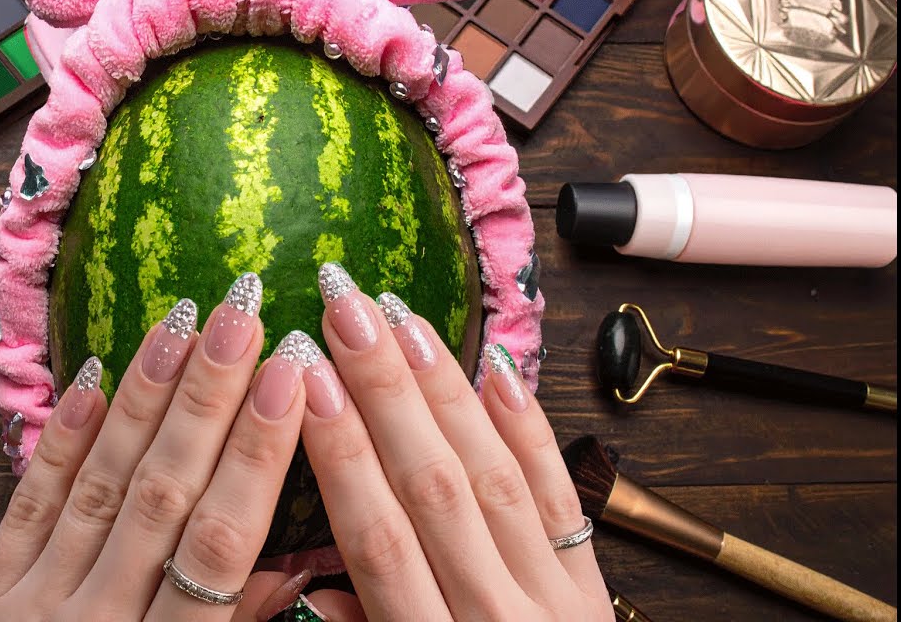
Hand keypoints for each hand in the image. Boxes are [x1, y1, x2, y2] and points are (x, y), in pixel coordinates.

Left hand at [0, 273, 316, 620]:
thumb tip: (297, 567)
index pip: (219, 542)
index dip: (257, 457)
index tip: (290, 380)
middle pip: (162, 495)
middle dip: (207, 401)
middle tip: (242, 317)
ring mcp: (34, 606)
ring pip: (101, 487)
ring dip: (143, 400)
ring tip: (182, 323)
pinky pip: (30, 506)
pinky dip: (62, 441)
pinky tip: (89, 377)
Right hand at [258, 263, 611, 620]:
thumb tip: (306, 588)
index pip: (378, 538)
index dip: (340, 457)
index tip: (307, 382)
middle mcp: (496, 619)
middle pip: (434, 488)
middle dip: (386, 392)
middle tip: (347, 309)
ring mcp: (555, 602)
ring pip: (493, 478)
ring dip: (446, 392)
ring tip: (404, 319)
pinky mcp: (594, 591)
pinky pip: (564, 499)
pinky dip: (533, 431)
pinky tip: (503, 368)